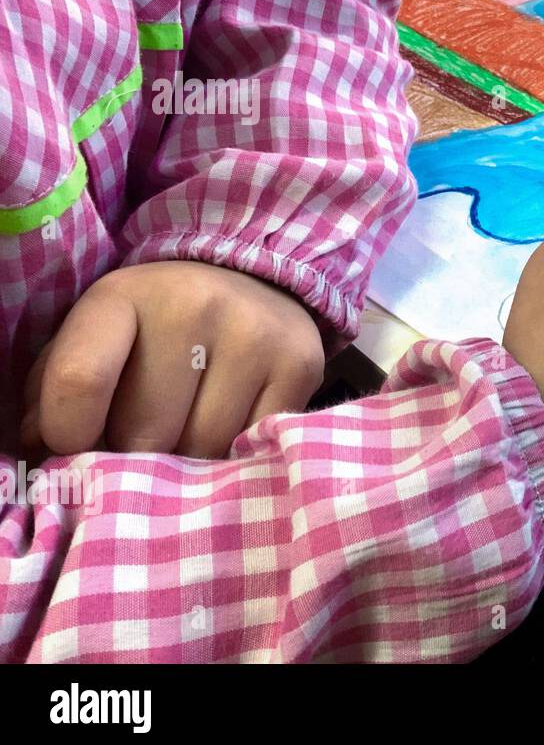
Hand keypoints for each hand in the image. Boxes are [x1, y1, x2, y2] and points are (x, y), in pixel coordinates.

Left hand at [22, 261, 324, 457]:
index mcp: (124, 295)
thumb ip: (54, 389)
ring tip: (186, 437)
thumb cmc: (156, 325)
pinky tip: (227, 432)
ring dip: (188, 464)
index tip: (77, 446)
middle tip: (142, 443)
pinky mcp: (300, 365)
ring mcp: (255, 335)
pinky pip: (254, 446)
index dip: (69, 435)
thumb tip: (42, 450)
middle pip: (144, 433)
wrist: (251, 280)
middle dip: (135, 456)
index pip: (80, 380)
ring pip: (203, 449)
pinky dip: (235, 455)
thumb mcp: (98, 337)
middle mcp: (194, 306)